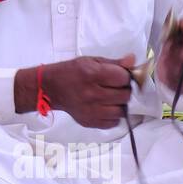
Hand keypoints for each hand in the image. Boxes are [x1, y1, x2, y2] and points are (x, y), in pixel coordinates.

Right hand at [17, 55, 135, 129]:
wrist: (50, 88)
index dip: (125, 76)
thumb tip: (132, 61)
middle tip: (115, 87)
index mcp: (92, 74)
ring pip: (121, 111)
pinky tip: (105, 108)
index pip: (123, 78)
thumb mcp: (90, 61)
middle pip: (124, 95)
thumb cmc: (71, 71)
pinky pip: (113, 123)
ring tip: (111, 98)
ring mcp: (90, 110)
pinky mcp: (89, 121)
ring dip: (119, 104)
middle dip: (123, 90)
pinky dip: (113, 116)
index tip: (119, 76)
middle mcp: (92, 94)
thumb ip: (113, 63)